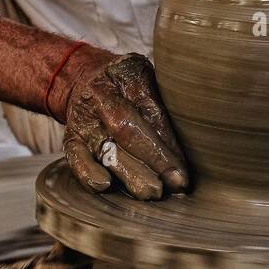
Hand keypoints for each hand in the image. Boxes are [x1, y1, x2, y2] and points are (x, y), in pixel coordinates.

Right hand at [61, 52, 188, 200]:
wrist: (83, 79)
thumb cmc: (128, 85)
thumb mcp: (149, 78)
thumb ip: (165, 102)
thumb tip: (197, 137)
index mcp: (126, 76)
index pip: (150, 111)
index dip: (168, 142)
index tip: (185, 170)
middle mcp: (102, 97)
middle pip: (127, 129)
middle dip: (153, 159)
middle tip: (175, 184)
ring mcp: (84, 119)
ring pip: (105, 148)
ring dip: (129, 172)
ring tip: (152, 192)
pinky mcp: (71, 139)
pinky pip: (76, 158)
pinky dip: (87, 173)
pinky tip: (104, 186)